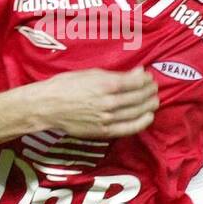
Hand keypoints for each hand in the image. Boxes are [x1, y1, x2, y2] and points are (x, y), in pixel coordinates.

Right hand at [29, 67, 158, 139]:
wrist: (48, 106)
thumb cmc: (67, 85)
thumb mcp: (91, 73)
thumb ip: (116, 74)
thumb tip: (139, 72)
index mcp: (106, 85)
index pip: (136, 82)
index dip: (146, 79)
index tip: (148, 77)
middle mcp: (109, 103)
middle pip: (139, 97)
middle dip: (150, 91)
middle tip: (154, 88)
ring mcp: (107, 119)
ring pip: (137, 112)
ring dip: (149, 105)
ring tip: (154, 100)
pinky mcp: (104, 131)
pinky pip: (129, 128)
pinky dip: (142, 122)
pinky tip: (148, 116)